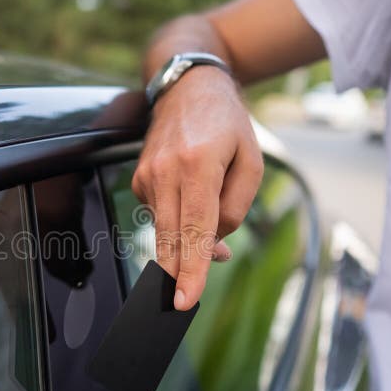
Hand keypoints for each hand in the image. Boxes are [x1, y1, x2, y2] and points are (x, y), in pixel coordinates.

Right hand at [131, 66, 263, 309]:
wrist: (188, 89)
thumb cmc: (227, 125)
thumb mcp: (251, 161)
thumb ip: (237, 207)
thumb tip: (214, 246)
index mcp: (198, 163)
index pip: (195, 228)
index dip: (192, 268)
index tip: (184, 299)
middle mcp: (165, 170)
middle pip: (169, 237)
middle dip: (177, 273)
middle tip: (183, 301)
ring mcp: (146, 175)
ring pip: (164, 230)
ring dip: (186, 244)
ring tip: (213, 231)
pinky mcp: (138, 180)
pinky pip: (159, 215)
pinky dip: (177, 222)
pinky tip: (191, 203)